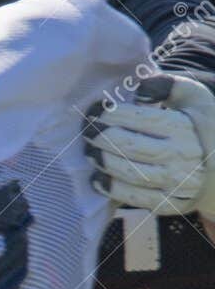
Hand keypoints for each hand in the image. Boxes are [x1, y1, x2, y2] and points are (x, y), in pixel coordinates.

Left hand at [86, 74, 214, 214]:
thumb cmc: (201, 126)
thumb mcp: (194, 99)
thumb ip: (169, 86)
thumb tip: (139, 88)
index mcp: (186, 127)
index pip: (144, 119)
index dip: (114, 114)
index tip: (95, 110)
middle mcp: (181, 155)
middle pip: (131, 146)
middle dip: (103, 138)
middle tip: (87, 132)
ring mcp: (175, 182)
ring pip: (130, 173)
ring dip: (104, 162)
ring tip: (90, 152)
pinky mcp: (169, 203)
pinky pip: (135, 197)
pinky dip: (112, 189)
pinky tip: (98, 179)